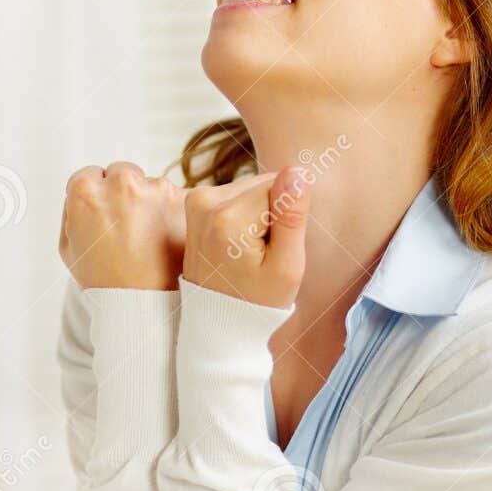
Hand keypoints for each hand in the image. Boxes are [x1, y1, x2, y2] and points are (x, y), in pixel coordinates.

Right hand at [59, 162, 186, 289]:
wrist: (142, 305)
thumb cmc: (102, 279)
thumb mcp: (68, 245)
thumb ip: (72, 208)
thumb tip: (85, 188)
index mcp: (86, 190)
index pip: (91, 175)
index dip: (97, 196)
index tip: (104, 215)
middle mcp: (121, 182)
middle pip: (122, 173)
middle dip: (124, 192)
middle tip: (128, 226)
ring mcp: (156, 189)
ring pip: (151, 185)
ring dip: (151, 202)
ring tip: (148, 240)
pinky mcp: (184, 200)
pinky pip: (176, 198)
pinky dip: (174, 213)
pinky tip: (166, 239)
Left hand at [181, 167, 310, 307]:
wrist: (218, 319)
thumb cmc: (257, 300)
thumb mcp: (286, 266)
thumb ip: (291, 216)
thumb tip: (295, 171)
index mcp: (228, 217)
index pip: (282, 187)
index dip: (287, 218)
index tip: (272, 249)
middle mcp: (205, 200)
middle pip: (265, 184)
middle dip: (272, 213)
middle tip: (261, 253)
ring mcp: (196, 199)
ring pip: (253, 188)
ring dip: (259, 214)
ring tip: (247, 250)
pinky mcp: (195, 201)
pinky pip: (238, 195)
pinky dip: (245, 215)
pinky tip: (237, 243)